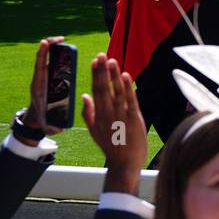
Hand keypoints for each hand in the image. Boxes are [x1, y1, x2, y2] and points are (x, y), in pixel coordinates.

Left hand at [23, 37, 66, 135]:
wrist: (37, 116)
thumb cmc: (42, 118)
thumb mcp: (47, 124)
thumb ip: (52, 127)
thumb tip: (59, 129)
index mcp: (39, 85)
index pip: (39, 66)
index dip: (42, 53)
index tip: (45, 42)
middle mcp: (40, 77)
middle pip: (42, 56)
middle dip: (50, 45)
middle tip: (61, 39)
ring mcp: (44, 75)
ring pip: (48, 57)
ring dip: (55, 47)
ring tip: (64, 41)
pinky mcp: (49, 76)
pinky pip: (53, 61)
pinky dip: (58, 54)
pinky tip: (66, 49)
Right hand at [82, 53, 147, 181]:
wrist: (124, 163)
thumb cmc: (111, 146)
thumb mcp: (94, 130)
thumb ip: (88, 113)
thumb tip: (84, 95)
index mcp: (98, 115)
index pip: (95, 90)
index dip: (95, 75)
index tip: (94, 61)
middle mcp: (108, 113)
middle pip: (104, 88)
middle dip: (102, 71)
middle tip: (101, 55)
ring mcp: (121, 116)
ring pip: (116, 92)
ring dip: (114, 76)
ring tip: (112, 60)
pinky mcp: (134, 119)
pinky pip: (130, 101)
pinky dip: (127, 88)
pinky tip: (126, 76)